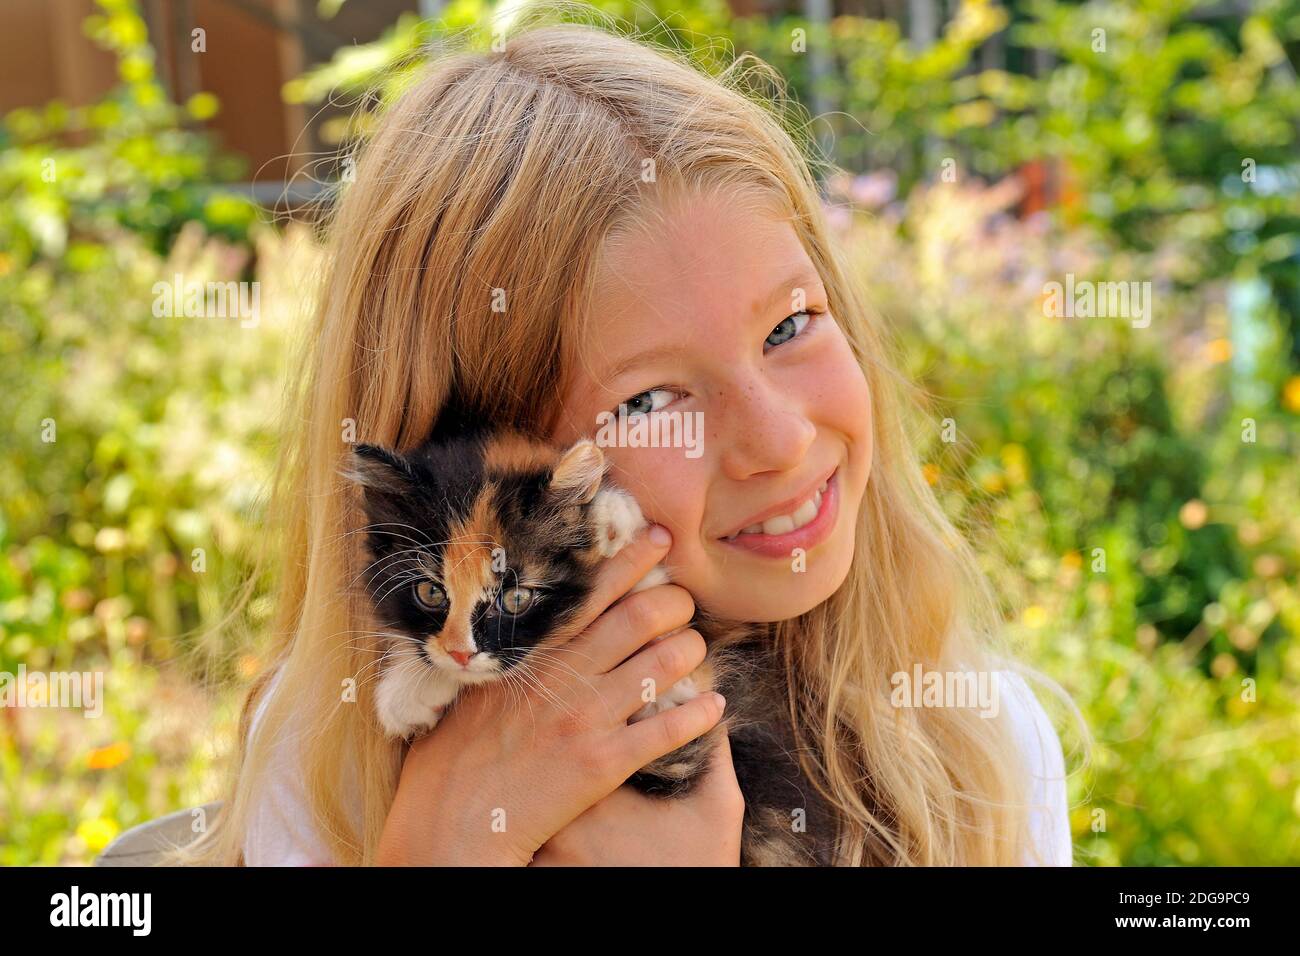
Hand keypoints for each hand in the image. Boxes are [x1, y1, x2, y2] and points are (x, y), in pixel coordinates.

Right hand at [374, 525, 726, 865]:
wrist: (451, 817)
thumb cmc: (456, 752)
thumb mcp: (478, 684)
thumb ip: (515, 651)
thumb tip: (539, 617)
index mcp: (535, 651)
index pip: (593, 589)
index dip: (633, 558)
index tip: (659, 539)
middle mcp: (565, 675)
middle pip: (642, 616)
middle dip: (676, 601)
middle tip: (684, 604)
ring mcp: (586, 717)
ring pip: (664, 664)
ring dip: (692, 649)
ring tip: (696, 648)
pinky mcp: (603, 763)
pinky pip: (667, 729)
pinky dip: (700, 714)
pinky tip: (715, 706)